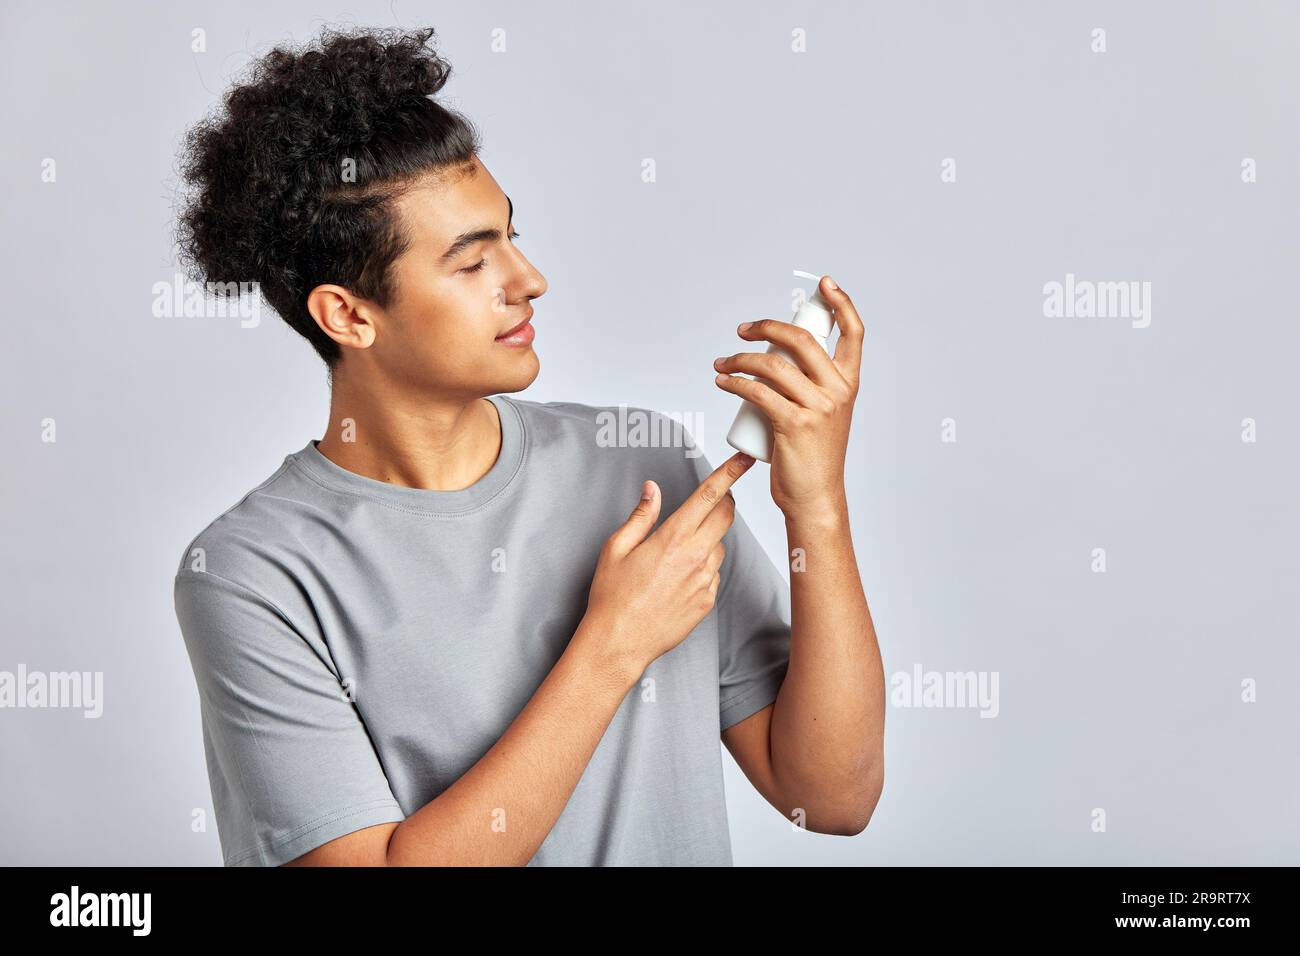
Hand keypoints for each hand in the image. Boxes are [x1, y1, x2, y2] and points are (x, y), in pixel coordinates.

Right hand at [579, 452, 755, 682]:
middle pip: (726, 517)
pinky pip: (714, 574)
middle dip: (722, 503)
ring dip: (708, 540)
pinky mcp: (707, 601)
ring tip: (675, 555)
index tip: (745, 460)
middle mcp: (694, 557)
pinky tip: (677, 579)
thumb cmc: (612, 598)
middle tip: (707, 504)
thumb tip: (652, 490)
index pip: (709, 496)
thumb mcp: (615, 548)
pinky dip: (703, 568)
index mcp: (672, 538)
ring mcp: (704, 581)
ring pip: (720, 546)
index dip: (730, 473)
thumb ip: (641, 515)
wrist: (619, 643)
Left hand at [712, 275, 863, 520]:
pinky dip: (734, 382)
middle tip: (742, 331)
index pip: (854, 334)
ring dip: (739, 359)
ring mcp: (817, 407)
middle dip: (766, 328)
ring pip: (772, 366)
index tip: (825, 284)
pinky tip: (722, 381)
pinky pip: (757, 391)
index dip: (842, 303)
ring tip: (722, 363)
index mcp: (848, 384)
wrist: (815, 496)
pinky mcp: (793, 424)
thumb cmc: (813, 455)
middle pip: (800, 340)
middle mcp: (837, 392)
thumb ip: (814, 386)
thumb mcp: (825, 414)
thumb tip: (782, 358)